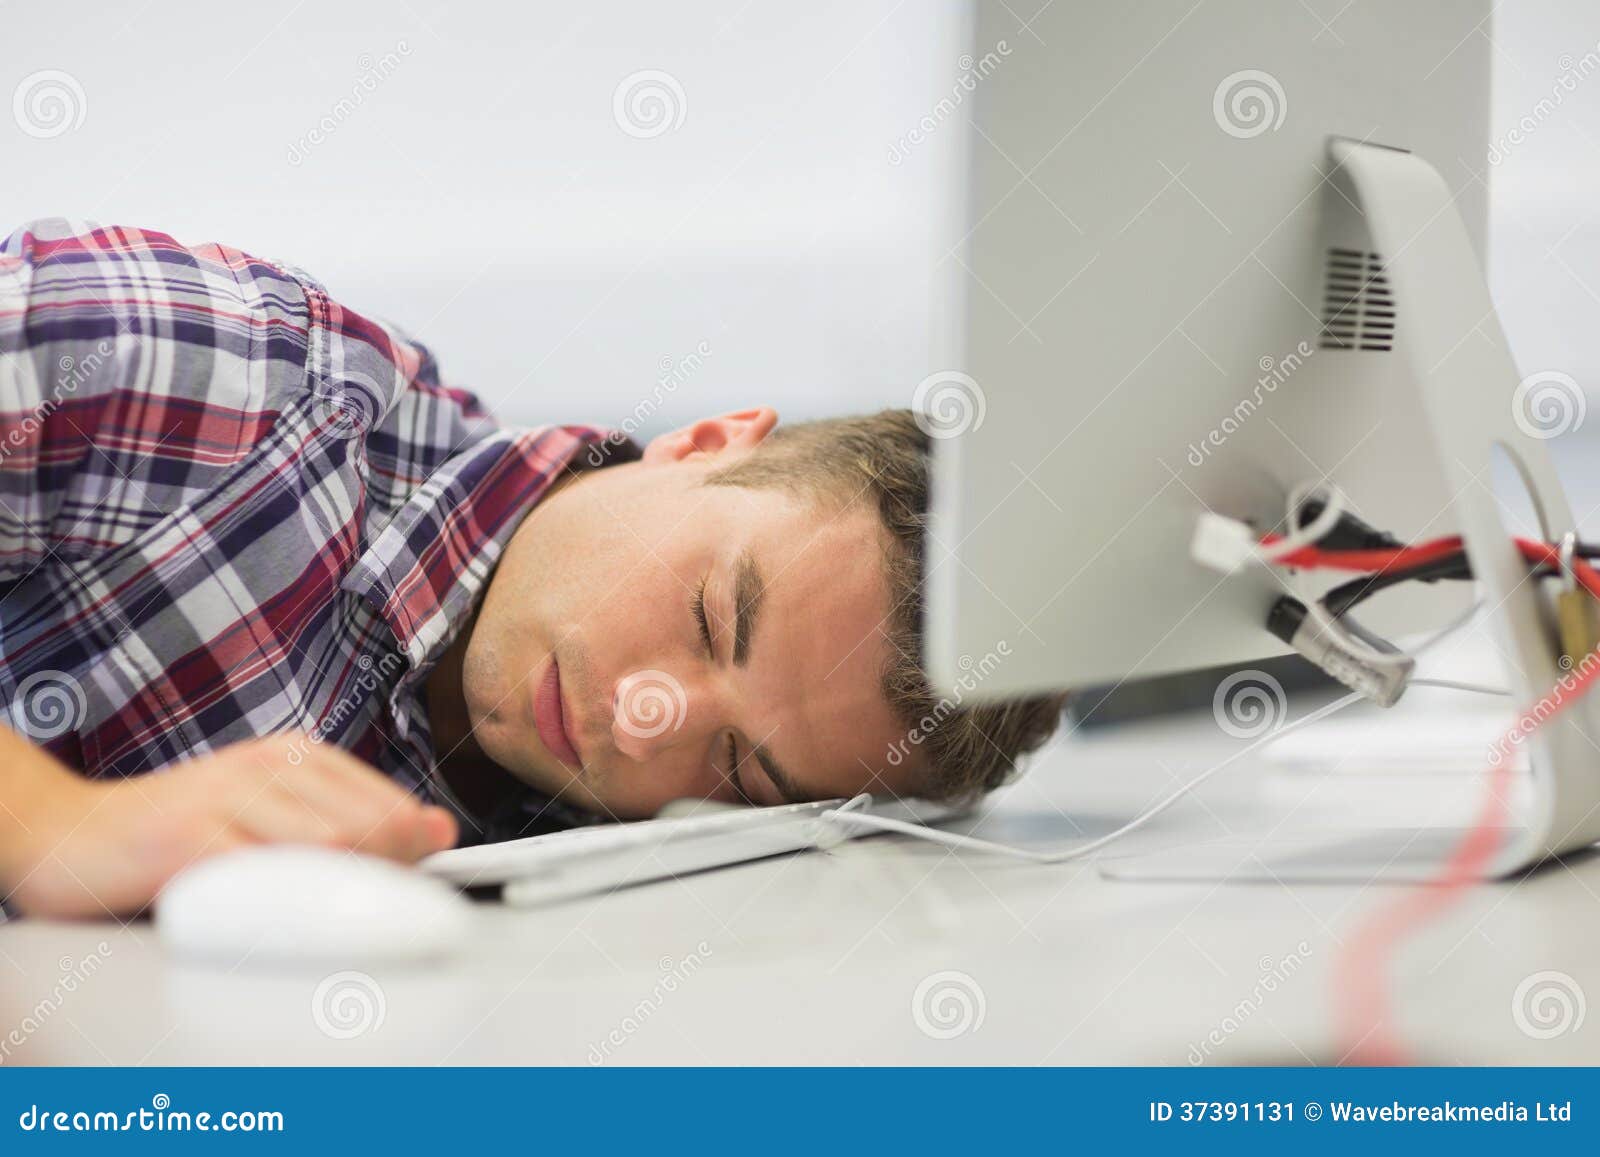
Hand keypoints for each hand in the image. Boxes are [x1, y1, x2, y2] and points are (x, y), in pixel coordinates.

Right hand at [3, 734, 457, 917]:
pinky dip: (293, 909)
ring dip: (344, 896)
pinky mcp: (191, 839)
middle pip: (370, 826)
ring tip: (331, 926)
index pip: (390, 805)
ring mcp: (230, 798)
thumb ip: (352, 819)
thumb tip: (439, 830)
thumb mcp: (273, 810)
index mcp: (299, 756)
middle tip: (369, 920)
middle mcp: (269, 767)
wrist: (70, 831)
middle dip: (385, 878)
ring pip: (330, 844)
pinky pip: (265, 878)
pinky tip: (291, 928)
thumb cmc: (179, 829)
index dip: (410, 857)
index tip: (410, 895)